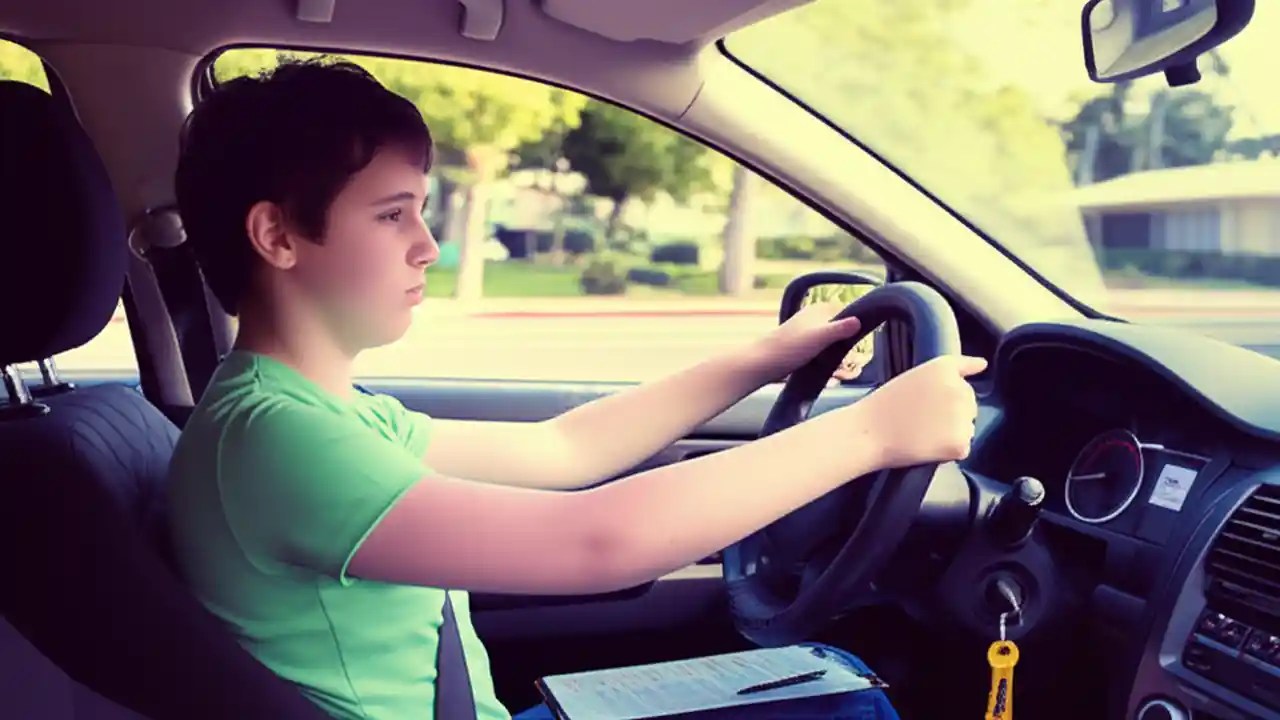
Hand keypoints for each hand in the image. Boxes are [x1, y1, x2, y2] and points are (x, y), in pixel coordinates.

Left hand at [747, 302, 862, 381]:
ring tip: (839, 372)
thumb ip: (840, 328)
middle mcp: (813, 318)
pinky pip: (820, 354)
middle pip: (840, 330)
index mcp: (818, 310)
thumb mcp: (819, 337)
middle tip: (849, 363)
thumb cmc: (790, 347)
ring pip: (831, 344)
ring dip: (836, 358)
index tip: (863, 342)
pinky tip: (828, 375)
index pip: (847, 312)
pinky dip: (825, 363)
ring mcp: (806, 333)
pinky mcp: (800, 348)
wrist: (761, 363)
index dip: (856, 325)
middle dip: (846, 346)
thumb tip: (859, 320)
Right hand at [850, 355, 987, 466]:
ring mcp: (962, 418)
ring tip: (922, 433)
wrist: (867, 433)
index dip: (946, 390)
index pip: (966, 374)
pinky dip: (948, 452)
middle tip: (920, 419)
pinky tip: (926, 447)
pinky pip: (962, 448)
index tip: (932, 398)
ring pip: (967, 427)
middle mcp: (959, 390)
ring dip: (952, 432)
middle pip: (969, 403)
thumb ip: (949, 371)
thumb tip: (983, 364)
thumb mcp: (915, 376)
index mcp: (945, 369)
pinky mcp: (960, 444)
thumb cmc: (885, 405)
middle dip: (952, 412)